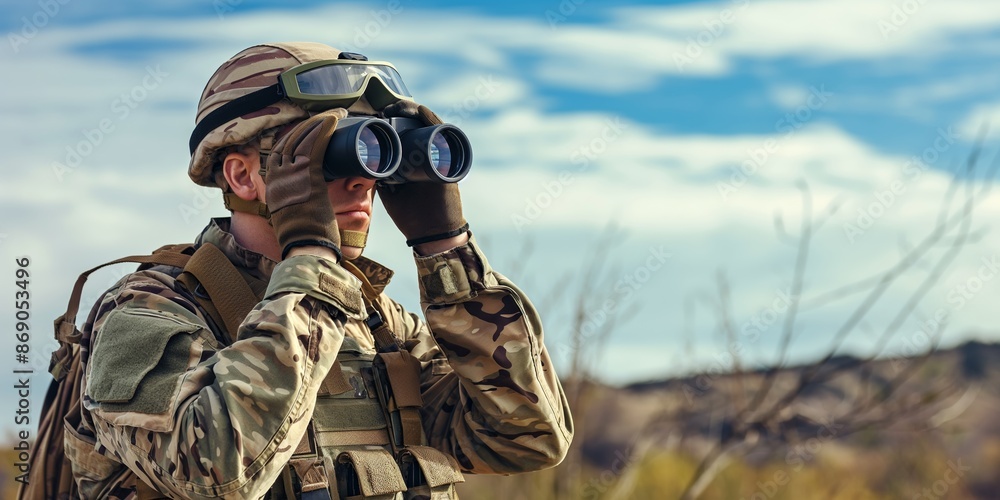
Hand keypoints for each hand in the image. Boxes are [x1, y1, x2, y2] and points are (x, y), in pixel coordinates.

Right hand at [265, 108, 347, 260]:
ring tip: (333, 115)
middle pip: (289, 142)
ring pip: (302, 141)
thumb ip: (298, 205)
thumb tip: (309, 201)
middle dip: (307, 126)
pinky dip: (324, 130)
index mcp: (272, 189)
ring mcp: (291, 178)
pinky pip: (314, 147)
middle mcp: (277, 180)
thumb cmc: (307, 240)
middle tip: (324, 117)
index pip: (278, 154)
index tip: (306, 129)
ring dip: (319, 124)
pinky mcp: (307, 178)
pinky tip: (334, 120)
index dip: (292, 138)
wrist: (306, 250)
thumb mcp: (294, 219)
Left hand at [377, 101, 467, 247]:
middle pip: (417, 124)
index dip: (393, 120)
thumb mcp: (391, 192)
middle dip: (402, 112)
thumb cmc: (412, 216)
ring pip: (430, 124)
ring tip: (399, 107)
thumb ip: (382, 176)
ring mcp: (440, 156)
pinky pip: (444, 134)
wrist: (434, 233)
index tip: (378, 114)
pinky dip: (432, 120)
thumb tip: (364, 163)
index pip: (405, 132)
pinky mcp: (448, 161)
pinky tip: (420, 111)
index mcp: (413, 161)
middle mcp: (428, 155)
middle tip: (386, 108)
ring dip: (414, 111)